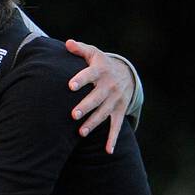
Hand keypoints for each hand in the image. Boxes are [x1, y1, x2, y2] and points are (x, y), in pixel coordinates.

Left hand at [65, 39, 135, 153]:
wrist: (126, 73)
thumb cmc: (101, 64)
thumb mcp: (93, 53)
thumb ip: (80, 49)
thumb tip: (67, 43)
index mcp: (101, 70)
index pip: (90, 74)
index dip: (81, 79)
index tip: (70, 86)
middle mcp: (109, 86)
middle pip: (96, 98)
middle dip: (86, 107)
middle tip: (73, 115)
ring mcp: (115, 100)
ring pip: (104, 113)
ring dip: (93, 123)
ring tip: (81, 133)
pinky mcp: (119, 111)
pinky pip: (116, 127)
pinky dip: (113, 139)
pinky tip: (108, 151)